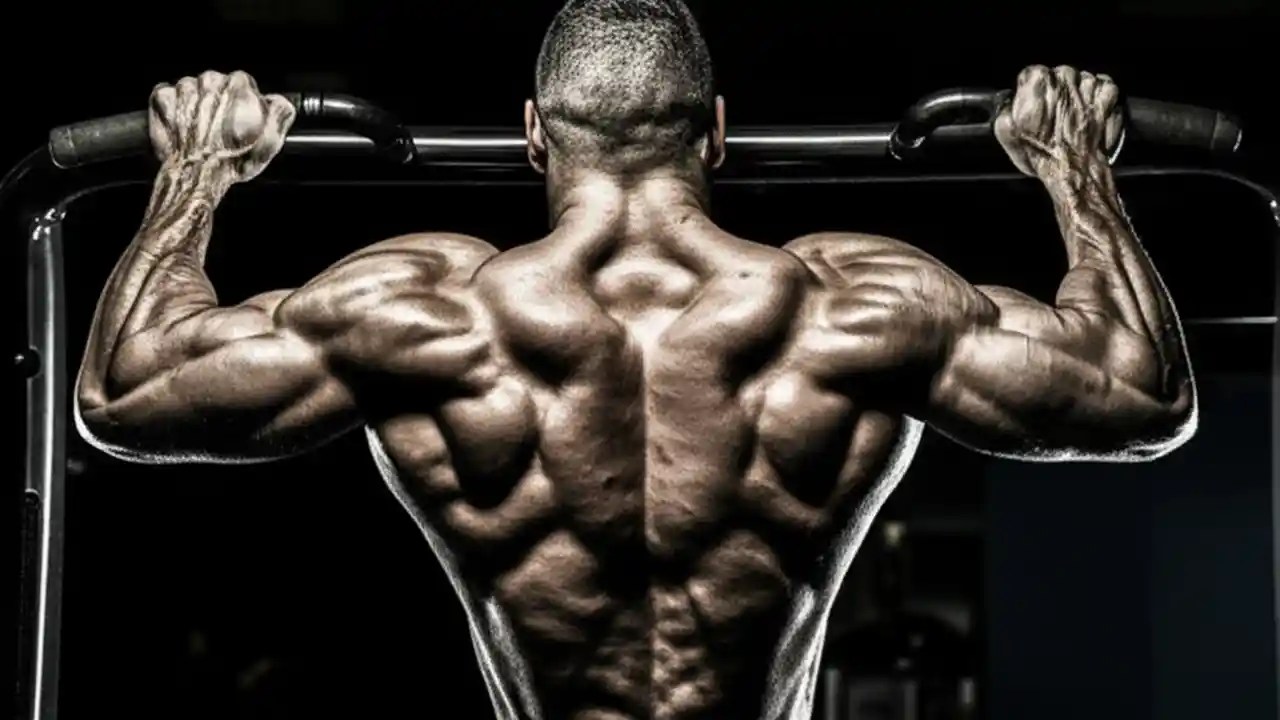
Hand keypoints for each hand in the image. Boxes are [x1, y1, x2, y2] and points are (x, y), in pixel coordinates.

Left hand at [149, 70, 294, 182]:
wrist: (197, 176)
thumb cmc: (232, 161)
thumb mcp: (271, 141)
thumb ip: (281, 112)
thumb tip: (279, 102)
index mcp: (238, 85)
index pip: (243, 82)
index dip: (243, 102)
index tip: (240, 119)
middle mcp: (211, 81)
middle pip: (216, 83)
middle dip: (219, 102)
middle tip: (221, 128)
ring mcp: (184, 89)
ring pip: (193, 88)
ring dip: (197, 104)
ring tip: (202, 129)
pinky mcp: (163, 99)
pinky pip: (169, 94)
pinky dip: (175, 108)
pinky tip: (184, 125)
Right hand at [995, 65, 1124, 176]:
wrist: (1073, 170)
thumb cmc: (1041, 153)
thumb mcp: (1007, 133)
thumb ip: (1005, 109)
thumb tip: (1009, 102)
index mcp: (1037, 80)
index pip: (1031, 74)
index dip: (1030, 92)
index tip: (1033, 106)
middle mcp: (1064, 76)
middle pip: (1057, 74)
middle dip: (1055, 92)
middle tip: (1053, 116)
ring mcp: (1088, 84)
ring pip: (1080, 79)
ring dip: (1076, 95)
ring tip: (1071, 117)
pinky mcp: (1107, 94)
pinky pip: (1102, 85)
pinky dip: (1096, 96)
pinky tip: (1088, 112)